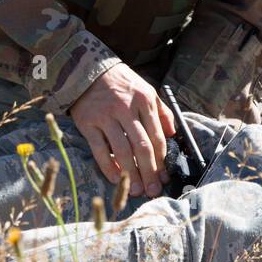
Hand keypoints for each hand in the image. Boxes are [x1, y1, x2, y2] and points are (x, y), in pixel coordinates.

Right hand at [68, 65, 174, 198]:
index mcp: (144, 101)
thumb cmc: (121, 84)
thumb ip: (161, 111)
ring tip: (135, 190)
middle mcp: (126, 108)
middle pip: (142, 146)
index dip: (162, 160)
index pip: (157, 136)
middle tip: (153, 191)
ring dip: (130, 174)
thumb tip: (173, 133)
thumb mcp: (146, 90)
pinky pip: (99, 149)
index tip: (164, 177)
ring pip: (122, 150)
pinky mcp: (88, 123)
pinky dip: (108, 166)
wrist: (88, 70)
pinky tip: (115, 179)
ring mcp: (106, 116)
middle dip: (149, 172)